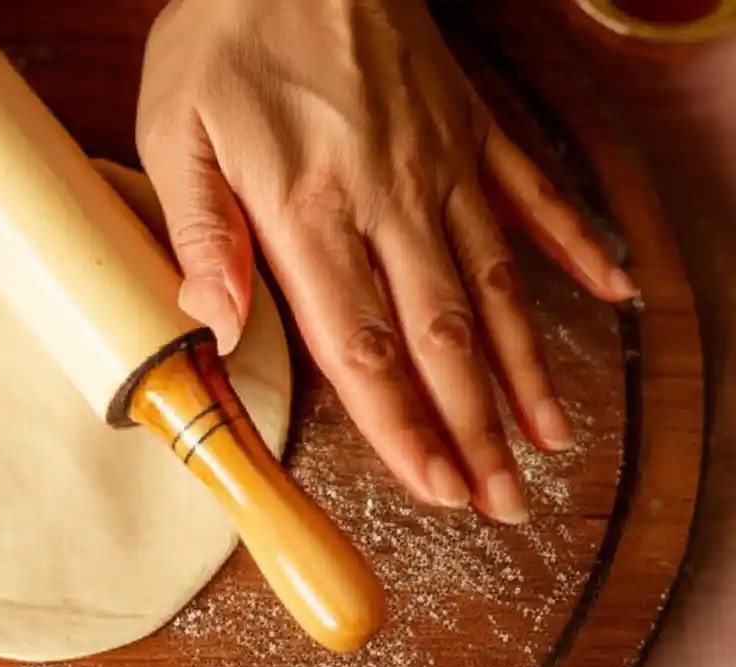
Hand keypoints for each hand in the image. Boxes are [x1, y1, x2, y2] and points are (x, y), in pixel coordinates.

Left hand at [136, 0, 637, 522]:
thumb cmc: (224, 33)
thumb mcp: (175, 128)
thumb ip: (200, 232)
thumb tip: (213, 325)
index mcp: (308, 211)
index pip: (361, 346)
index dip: (401, 428)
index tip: (434, 487)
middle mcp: (388, 199)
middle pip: (439, 336)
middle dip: (472, 428)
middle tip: (502, 500)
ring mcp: (440, 163)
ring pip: (494, 283)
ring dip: (524, 367)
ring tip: (550, 438)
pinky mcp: (468, 127)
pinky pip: (532, 194)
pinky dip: (572, 247)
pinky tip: (611, 293)